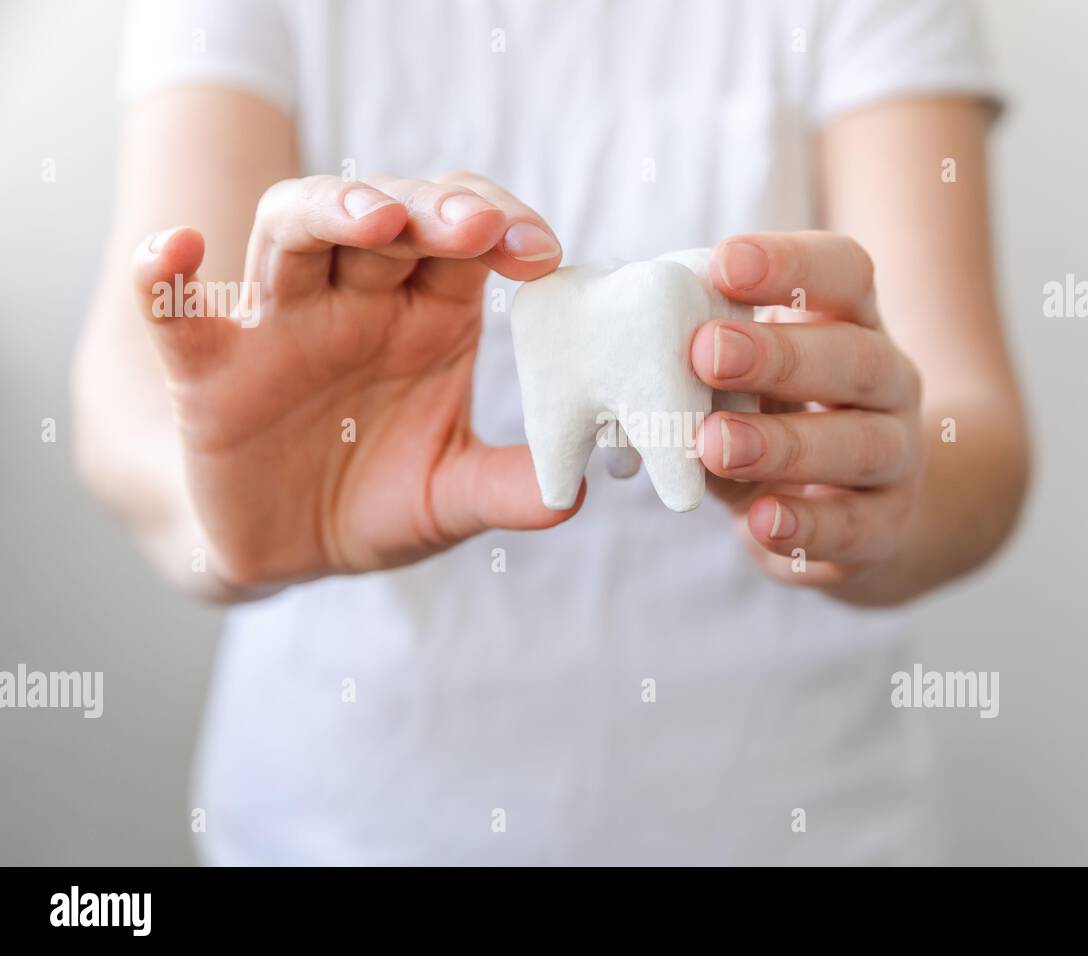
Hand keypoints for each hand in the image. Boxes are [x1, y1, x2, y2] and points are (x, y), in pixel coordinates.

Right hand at [132, 172, 575, 590]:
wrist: (295, 551)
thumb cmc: (382, 501)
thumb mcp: (452, 499)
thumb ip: (508, 488)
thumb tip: (572, 493)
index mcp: (428, 316)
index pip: (465, 238)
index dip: (502, 226)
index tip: (544, 253)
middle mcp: (356, 302)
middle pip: (385, 217)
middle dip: (430, 208)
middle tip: (478, 225)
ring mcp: (279, 325)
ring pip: (294, 230)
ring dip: (332, 209)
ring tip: (377, 217)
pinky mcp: (208, 370)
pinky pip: (174, 310)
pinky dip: (164, 278)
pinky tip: (177, 250)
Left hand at [690, 231, 924, 586]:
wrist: (857, 507)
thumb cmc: (780, 417)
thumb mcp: (748, 377)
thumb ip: (711, 356)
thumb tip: (636, 341)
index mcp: (854, 323)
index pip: (845, 273)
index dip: (791, 263)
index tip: (723, 263)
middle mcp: (889, 382)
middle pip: (854, 357)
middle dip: (778, 354)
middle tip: (705, 353)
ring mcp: (897, 456)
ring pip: (860, 444)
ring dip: (783, 443)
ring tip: (713, 445)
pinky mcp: (886, 526)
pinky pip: (853, 527)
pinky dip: (806, 525)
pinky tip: (760, 522)